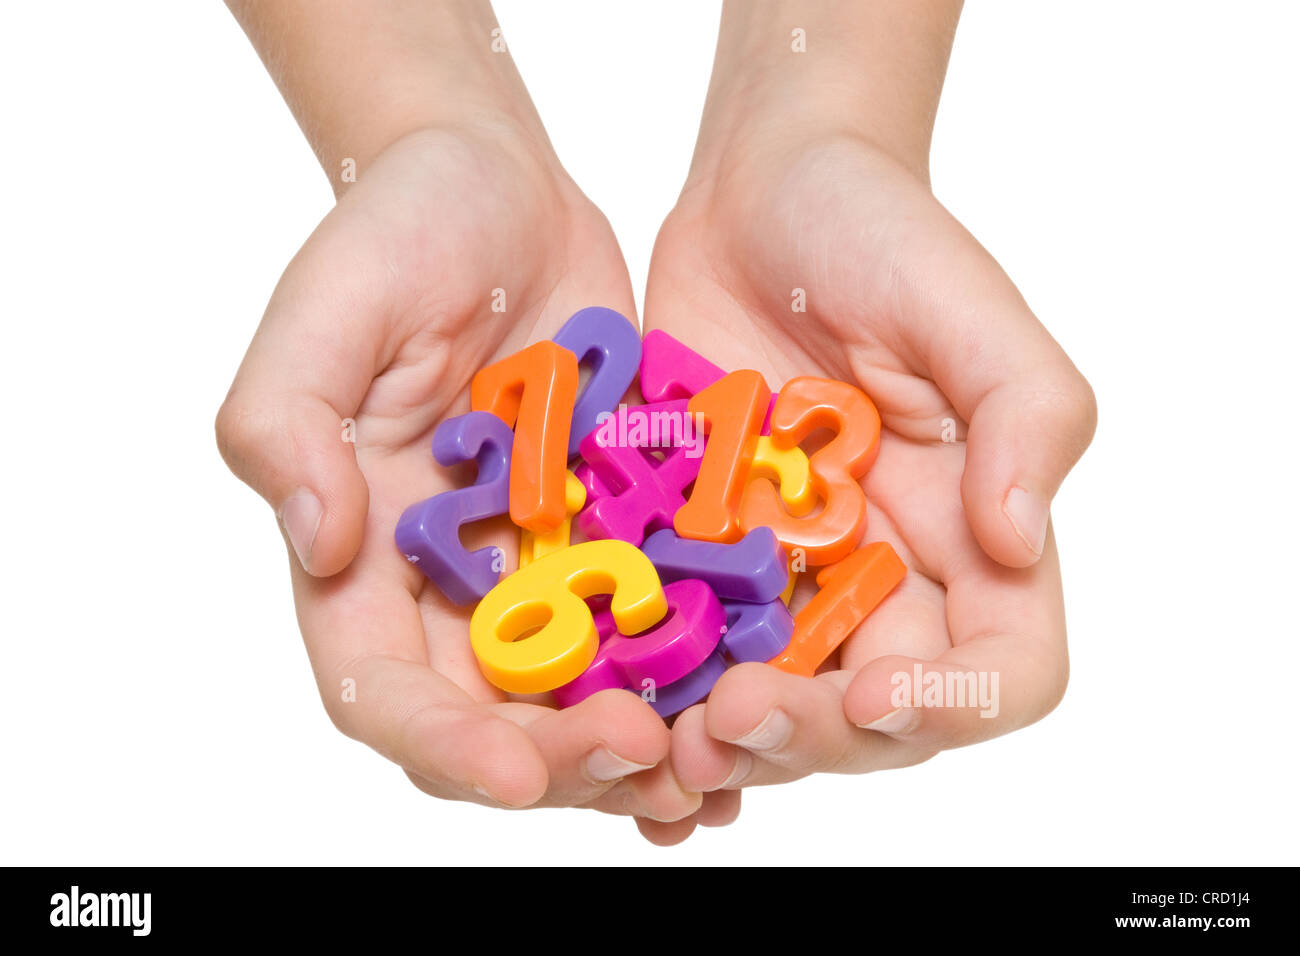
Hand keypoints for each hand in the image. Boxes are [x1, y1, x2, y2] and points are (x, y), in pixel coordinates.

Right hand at [216, 125, 729, 834]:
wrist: (501, 189)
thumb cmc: (396, 234)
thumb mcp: (326, 310)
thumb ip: (286, 423)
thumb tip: (316, 541)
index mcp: (364, 558)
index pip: (381, 690)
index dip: (441, 745)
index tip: (515, 773)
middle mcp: (453, 586)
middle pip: (496, 718)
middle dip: (562, 760)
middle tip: (641, 753)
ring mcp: (545, 568)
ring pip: (587, 694)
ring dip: (643, 746)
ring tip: (711, 760)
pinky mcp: (623, 534)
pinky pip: (661, 624)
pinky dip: (699, 675)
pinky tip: (752, 699)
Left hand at [646, 125, 1095, 818]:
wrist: (759, 192)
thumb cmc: (881, 231)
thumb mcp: (968, 307)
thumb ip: (1025, 416)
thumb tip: (1019, 541)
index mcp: (971, 534)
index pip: (1003, 667)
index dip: (953, 708)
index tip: (873, 694)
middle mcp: (884, 575)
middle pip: (873, 714)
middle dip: (810, 737)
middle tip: (732, 724)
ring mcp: (785, 574)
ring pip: (771, 698)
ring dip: (723, 738)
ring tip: (662, 741)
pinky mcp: (698, 552)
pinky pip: (681, 641)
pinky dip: (652, 687)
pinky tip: (604, 705)